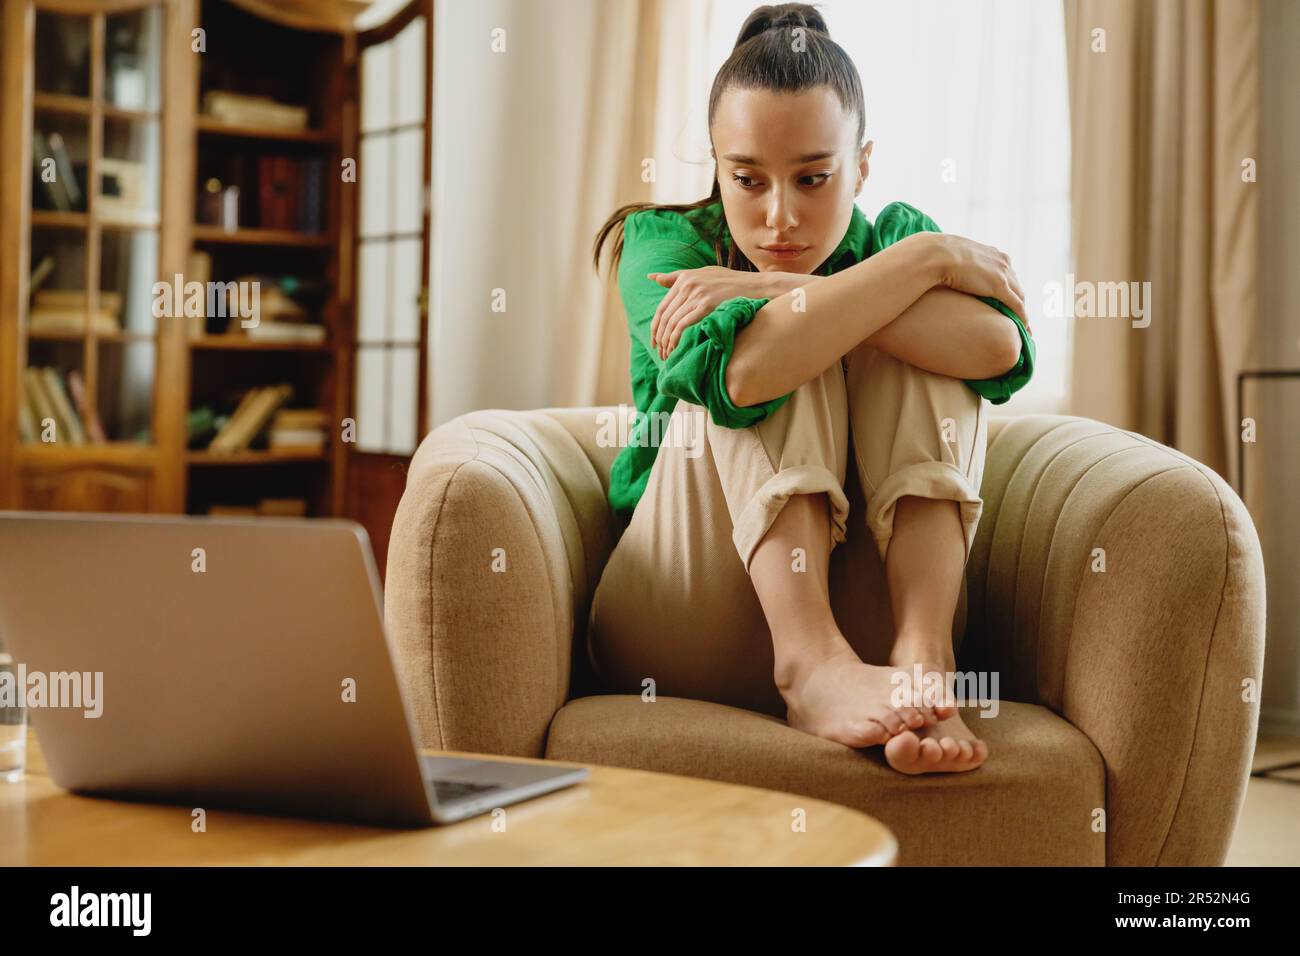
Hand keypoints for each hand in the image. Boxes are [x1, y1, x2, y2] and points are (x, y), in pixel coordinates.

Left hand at [648, 266, 793, 359]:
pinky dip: (676, 339)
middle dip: (659, 338)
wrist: (756, 286)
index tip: (655, 341)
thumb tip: (651, 277)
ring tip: (667, 355)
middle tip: (660, 353)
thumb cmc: (730, 282)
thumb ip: (676, 277)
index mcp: (685, 277)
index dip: (656, 327)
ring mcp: (697, 294)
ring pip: (672, 322)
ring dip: (667, 342)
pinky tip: (676, 349)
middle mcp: (688, 284)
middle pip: (665, 316)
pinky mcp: (706, 305)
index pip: (662, 307)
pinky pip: (683, 325)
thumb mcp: (703, 274)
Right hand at [919, 232, 1031, 335]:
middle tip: (1017, 318)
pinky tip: (1024, 328)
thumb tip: (950, 275)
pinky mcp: (999, 287)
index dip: (1009, 289)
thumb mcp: (956, 260)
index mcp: (994, 254)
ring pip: (1020, 297)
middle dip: (1018, 302)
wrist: (938, 254)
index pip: (1008, 275)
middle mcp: (1003, 262)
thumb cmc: (939, 256)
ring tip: (1022, 327)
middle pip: (1017, 286)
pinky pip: (1016, 305)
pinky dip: (1022, 317)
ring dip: (1022, 312)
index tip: (1008, 302)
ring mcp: (1003, 274)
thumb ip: (962, 266)